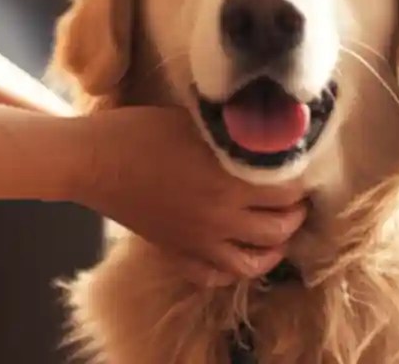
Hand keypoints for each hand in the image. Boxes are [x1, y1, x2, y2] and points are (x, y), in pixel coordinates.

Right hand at [66, 106, 307, 286]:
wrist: (93, 160)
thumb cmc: (142, 131)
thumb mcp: (196, 122)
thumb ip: (234, 136)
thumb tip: (267, 135)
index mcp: (229, 183)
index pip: (287, 193)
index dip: (302, 183)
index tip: (304, 172)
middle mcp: (220, 218)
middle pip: (277, 231)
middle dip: (295, 217)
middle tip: (298, 202)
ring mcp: (197, 241)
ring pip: (251, 264)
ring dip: (274, 251)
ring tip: (279, 234)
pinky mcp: (176, 253)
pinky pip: (212, 276)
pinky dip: (231, 271)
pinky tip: (239, 255)